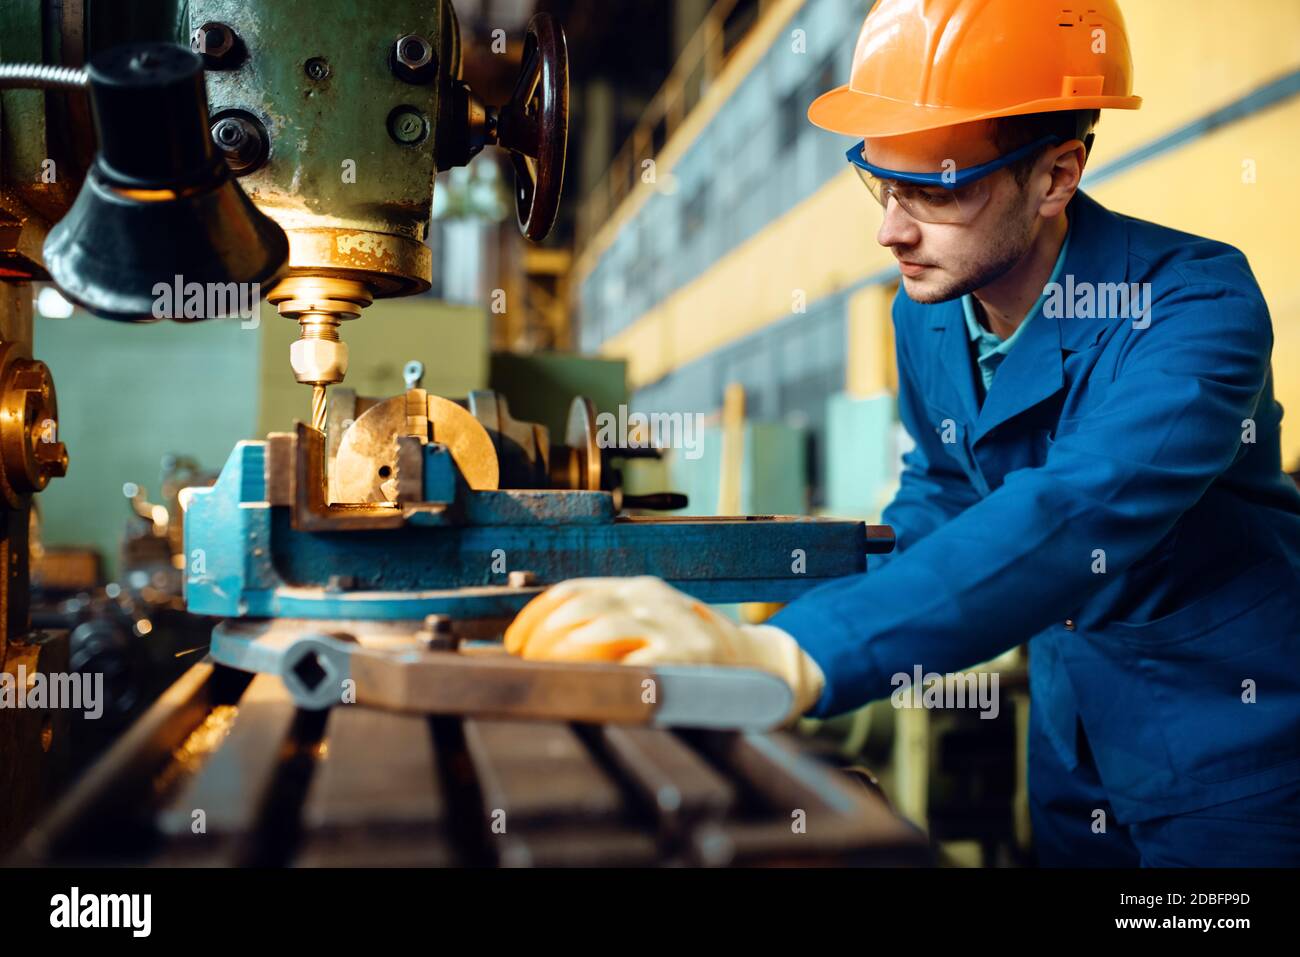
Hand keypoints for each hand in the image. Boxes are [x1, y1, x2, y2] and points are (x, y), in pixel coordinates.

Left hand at [504, 576, 824, 721]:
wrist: (762, 665)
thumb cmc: (695, 654)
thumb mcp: (652, 625)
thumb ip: (610, 627)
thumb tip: (541, 647)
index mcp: (638, 589)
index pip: (571, 591)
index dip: (534, 617)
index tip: (513, 644)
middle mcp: (651, 599)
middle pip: (577, 609)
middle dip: (541, 640)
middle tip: (526, 668)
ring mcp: (669, 626)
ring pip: (596, 632)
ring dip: (560, 657)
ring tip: (546, 679)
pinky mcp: (684, 658)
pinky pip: (630, 665)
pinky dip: (600, 676)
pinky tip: (584, 690)